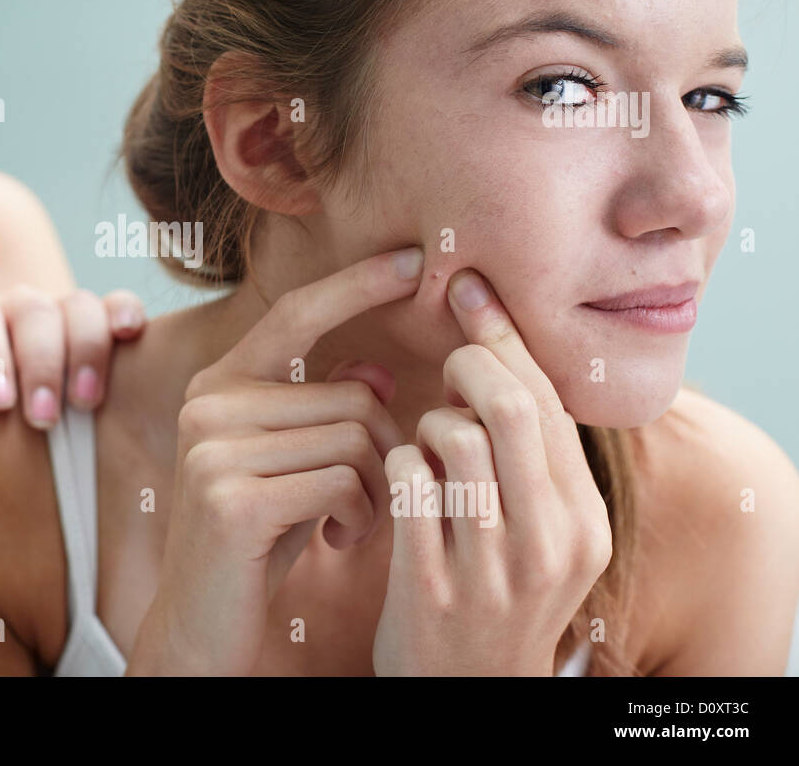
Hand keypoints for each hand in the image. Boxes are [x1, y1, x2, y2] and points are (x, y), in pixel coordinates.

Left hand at [0, 287, 145, 427]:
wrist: (3, 420)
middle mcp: (21, 306)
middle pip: (34, 314)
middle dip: (40, 366)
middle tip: (43, 420)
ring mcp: (64, 310)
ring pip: (80, 307)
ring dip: (85, 351)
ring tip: (86, 402)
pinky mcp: (105, 321)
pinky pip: (120, 304)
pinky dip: (125, 313)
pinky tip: (128, 334)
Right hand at [127, 247, 424, 674]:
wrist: (202, 627)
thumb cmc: (260, 543)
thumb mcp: (295, 469)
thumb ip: (323, 413)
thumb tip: (376, 374)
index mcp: (218, 385)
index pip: (294, 314)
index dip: (355, 285)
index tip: (410, 259)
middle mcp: (207, 404)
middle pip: (353, 395)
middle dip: (385, 452)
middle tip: (367, 501)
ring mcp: (213, 448)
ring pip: (357, 439)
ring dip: (376, 491)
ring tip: (346, 523)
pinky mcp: (231, 497)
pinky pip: (344, 482)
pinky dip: (360, 516)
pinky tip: (334, 540)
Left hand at [371, 268, 612, 675]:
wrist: (463, 691)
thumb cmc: (493, 590)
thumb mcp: (538, 532)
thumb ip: (528, 455)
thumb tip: (496, 345)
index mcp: (584, 522)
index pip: (549, 400)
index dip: (503, 335)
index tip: (470, 288)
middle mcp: (551, 543)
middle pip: (507, 404)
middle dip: (466, 361)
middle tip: (447, 364)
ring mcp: (491, 568)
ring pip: (453, 435)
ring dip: (427, 424)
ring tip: (425, 446)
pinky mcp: (431, 585)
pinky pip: (405, 482)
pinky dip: (396, 464)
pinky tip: (399, 484)